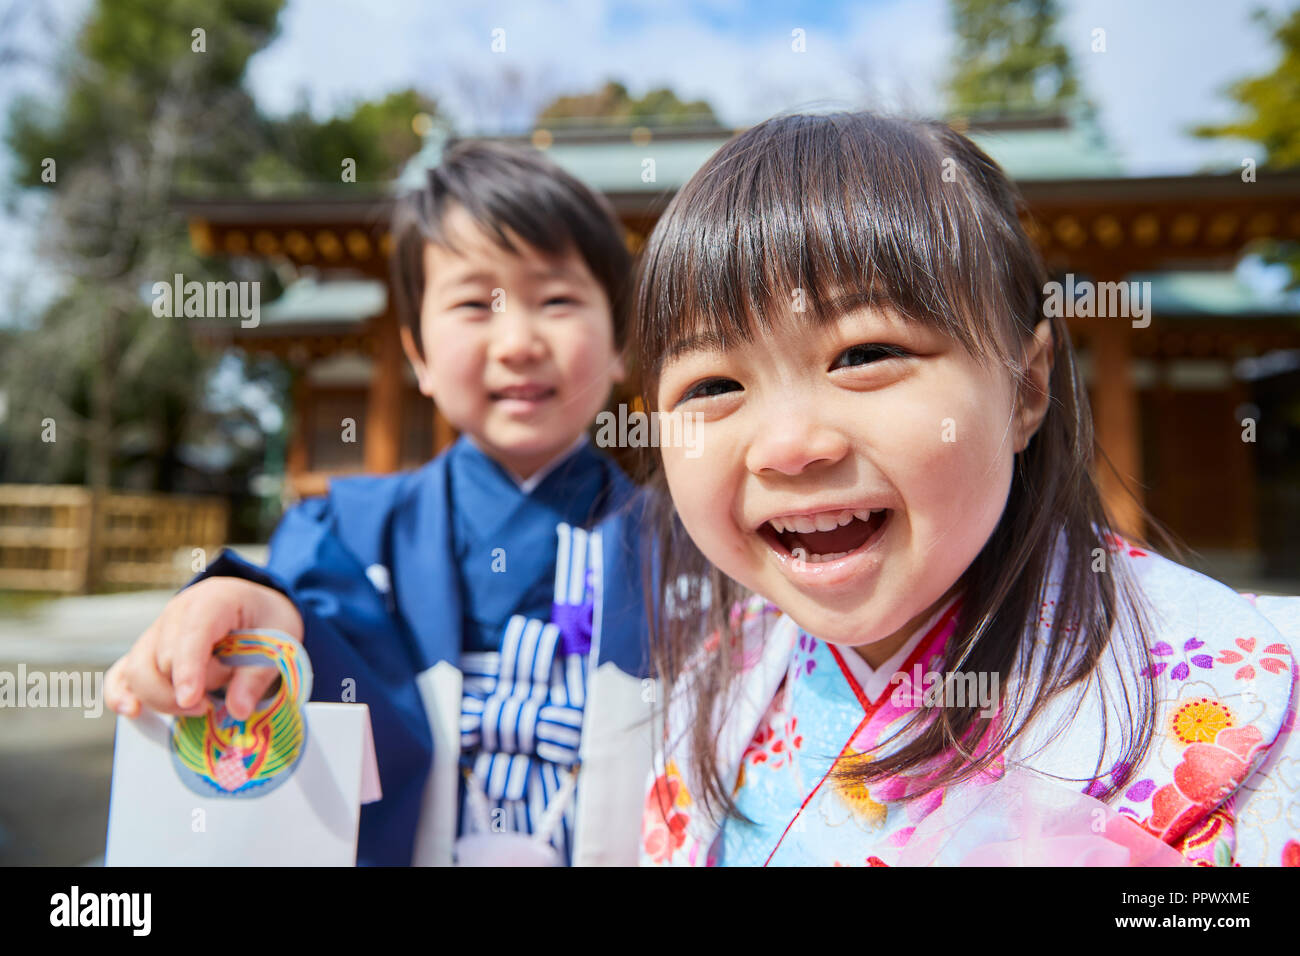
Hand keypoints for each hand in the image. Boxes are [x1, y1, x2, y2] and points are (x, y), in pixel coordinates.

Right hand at [105, 577, 303, 720]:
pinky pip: (122, 672)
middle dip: (189, 689)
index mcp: (213, 600)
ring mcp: (157, 631)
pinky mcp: (147, 651)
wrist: (253, 606)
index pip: (192, 634)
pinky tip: (131, 712)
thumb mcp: (280, 641)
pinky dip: (120, 693)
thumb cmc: (266, 620)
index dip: (189, 669)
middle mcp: (177, 612)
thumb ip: (258, 676)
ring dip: (164, 697)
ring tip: (200, 706)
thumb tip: (238, 711)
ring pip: (139, 669)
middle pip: (164, 658)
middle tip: (216, 702)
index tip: (192, 701)